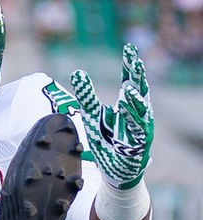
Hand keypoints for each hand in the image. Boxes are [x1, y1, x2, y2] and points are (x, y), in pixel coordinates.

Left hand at [70, 43, 152, 188]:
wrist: (115, 171)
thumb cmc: (107, 142)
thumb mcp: (93, 116)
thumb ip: (87, 96)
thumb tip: (77, 72)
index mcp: (127, 105)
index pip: (130, 80)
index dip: (130, 65)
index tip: (128, 48)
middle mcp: (137, 113)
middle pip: (139, 90)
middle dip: (136, 76)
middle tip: (133, 60)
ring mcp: (140, 127)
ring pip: (140, 110)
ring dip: (135, 99)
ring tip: (127, 87)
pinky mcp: (140, 143)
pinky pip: (139, 129)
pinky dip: (135, 119)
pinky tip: (130, 109)